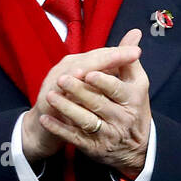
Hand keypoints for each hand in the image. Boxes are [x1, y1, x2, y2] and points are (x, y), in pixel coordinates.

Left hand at [20, 34, 143, 164]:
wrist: (133, 147)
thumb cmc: (132, 106)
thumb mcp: (136, 84)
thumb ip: (128, 59)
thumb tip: (134, 32)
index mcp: (133, 100)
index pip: (117, 89)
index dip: (102, 81)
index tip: (86, 72)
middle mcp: (122, 118)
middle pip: (98, 103)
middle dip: (78, 91)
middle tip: (60, 79)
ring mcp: (107, 134)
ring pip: (84, 120)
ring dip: (66, 108)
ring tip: (50, 96)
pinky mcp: (93, 147)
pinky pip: (74, 138)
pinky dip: (58, 129)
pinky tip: (45, 119)